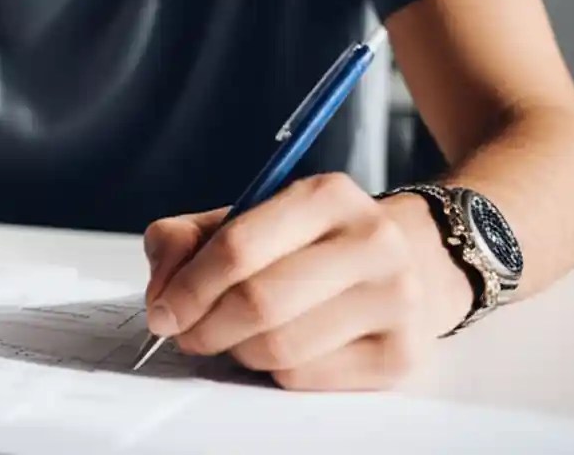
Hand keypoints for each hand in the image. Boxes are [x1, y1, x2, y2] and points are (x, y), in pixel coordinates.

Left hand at [143, 173, 471, 390]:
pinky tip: (279, 349)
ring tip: (236, 337)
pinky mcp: (402, 354)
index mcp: (326, 195)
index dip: (187, 286)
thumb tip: (162, 294)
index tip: (162, 311)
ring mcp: (395, 299)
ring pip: (279, 348)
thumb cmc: (309, 244)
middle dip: (204, 327)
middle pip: (258, 303)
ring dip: (237, 351)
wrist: (411, 262)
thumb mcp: (246, 220)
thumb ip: (186, 240)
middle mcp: (371, 241)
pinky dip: (273, 371)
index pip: (238, 247)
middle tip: (185, 334)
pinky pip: (305, 377)